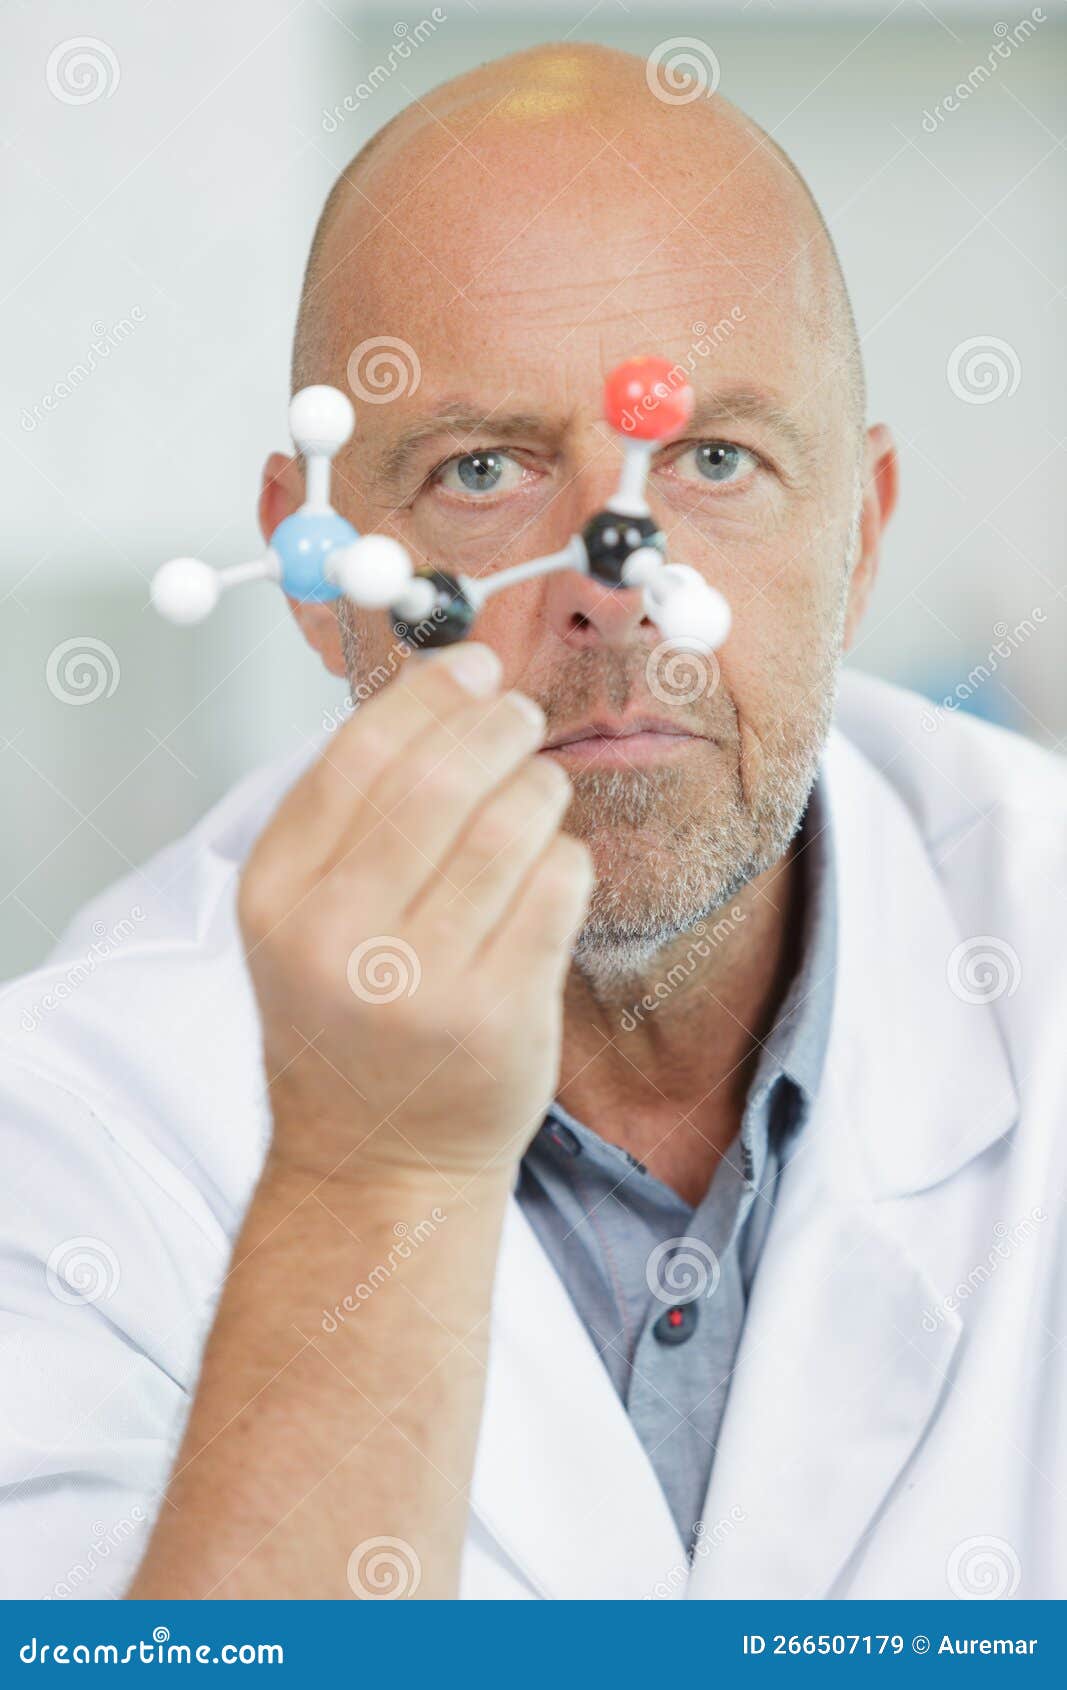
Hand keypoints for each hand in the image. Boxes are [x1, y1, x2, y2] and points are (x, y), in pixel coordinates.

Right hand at [238, 644, 592, 1186]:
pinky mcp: (497, 1014)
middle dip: (495, 727)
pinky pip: (557, 887)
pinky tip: (553, 865)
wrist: (377, 1156)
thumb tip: (437, 697)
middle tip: (520, 715)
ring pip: (510, 825)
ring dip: (539, 787)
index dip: (427, 695)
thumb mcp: (306, 919)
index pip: (356, 755)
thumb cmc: (350, 1022)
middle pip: (437, 780)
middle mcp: (336, 938)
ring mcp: (418, 982)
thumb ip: (350, 817)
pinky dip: (567, 857)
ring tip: (540, 790)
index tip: (471, 664)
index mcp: (277, 896)